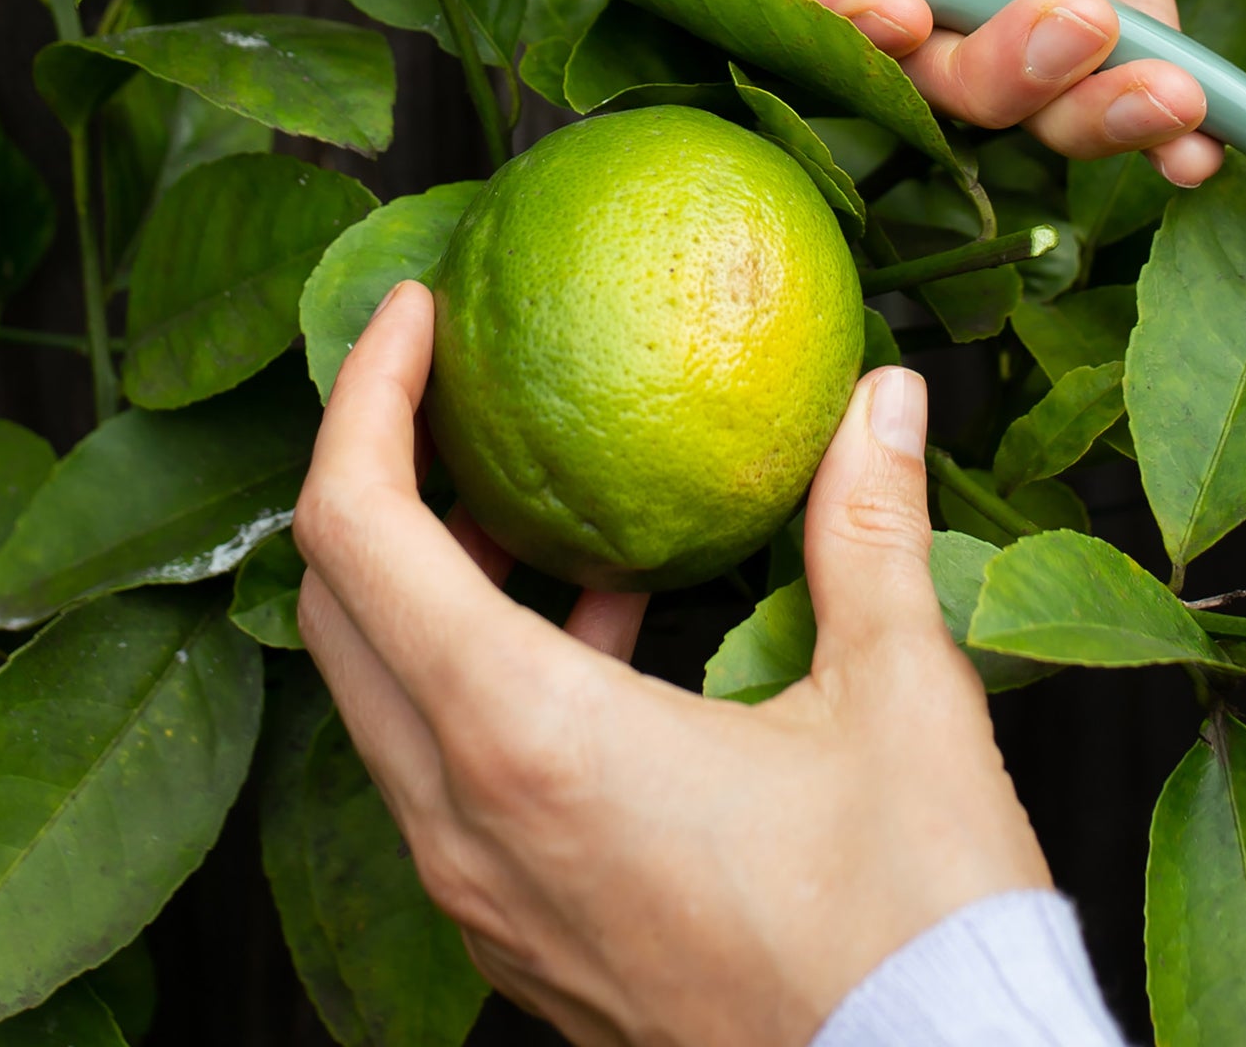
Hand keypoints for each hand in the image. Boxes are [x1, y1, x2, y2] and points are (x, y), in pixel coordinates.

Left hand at [294, 283, 1049, 1046]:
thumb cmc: (906, 927)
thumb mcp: (898, 698)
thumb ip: (869, 524)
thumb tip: (886, 398)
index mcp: (527, 738)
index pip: (356, 532)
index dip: (366, 400)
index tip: (417, 314)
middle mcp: (467, 819)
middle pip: (340, 606)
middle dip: (377, 475)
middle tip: (457, 391)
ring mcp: (480, 891)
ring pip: (384, 694)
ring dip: (432, 580)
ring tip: (540, 504)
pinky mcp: (519, 932)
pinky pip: (445, 771)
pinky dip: (481, 672)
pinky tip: (605, 631)